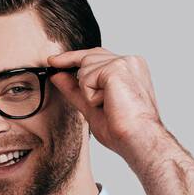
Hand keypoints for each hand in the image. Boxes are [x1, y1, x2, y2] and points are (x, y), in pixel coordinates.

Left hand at [46, 48, 167, 163]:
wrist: (138, 139)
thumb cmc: (123, 129)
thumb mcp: (91, 105)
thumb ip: (75, 89)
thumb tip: (57, 75)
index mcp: (130, 69)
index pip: (97, 56)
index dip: (74, 58)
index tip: (54, 60)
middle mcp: (130, 61)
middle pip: (88, 57)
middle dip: (71, 66)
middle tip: (56, 68)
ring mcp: (125, 62)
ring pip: (85, 69)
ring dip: (89, 93)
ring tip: (109, 106)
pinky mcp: (116, 68)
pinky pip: (86, 79)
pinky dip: (91, 96)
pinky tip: (108, 104)